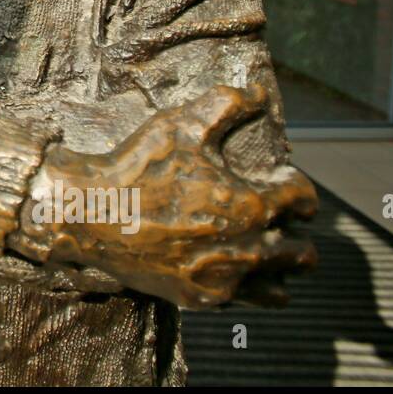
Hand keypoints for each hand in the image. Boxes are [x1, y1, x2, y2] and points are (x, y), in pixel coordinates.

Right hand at [17, 84, 317, 308]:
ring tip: (259, 249)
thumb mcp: (181, 124)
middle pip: (303, 253)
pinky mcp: (199, 298)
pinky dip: (242, 284)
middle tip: (276, 219)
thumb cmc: (137, 166)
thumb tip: (259, 93)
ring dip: (277, 268)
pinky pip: (241, 299)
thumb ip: (227, 105)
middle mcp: (247, 250)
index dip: (297, 187)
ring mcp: (223, 280)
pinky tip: (223, 264)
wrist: (89, 213)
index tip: (285, 183)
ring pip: (280, 288)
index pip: (302, 200)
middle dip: (296, 232)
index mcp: (251, 206)